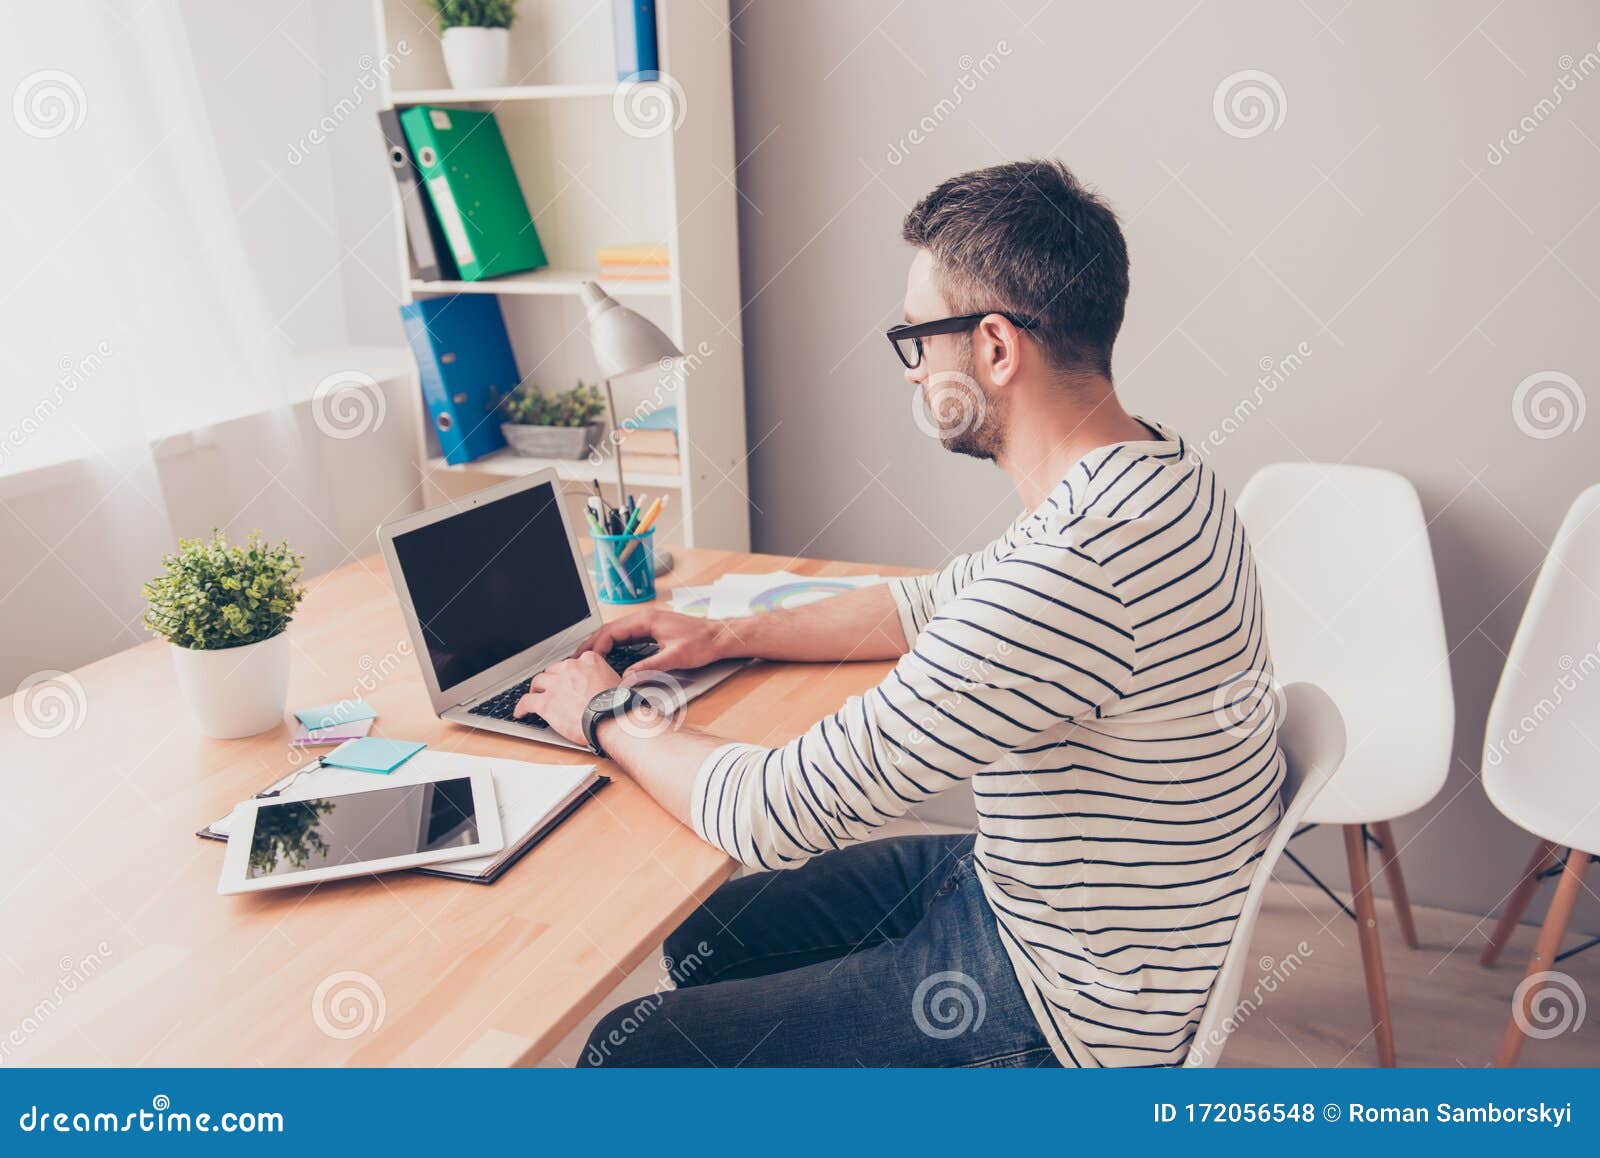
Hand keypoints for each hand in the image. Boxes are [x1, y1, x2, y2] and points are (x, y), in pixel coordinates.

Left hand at [513, 652, 620, 745]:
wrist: (611, 720)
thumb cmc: (617, 706)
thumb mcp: (616, 682)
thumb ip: (604, 677)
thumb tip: (604, 684)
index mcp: (588, 661)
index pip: (573, 662)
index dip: (569, 673)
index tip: (570, 679)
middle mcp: (570, 669)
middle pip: (554, 670)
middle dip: (552, 680)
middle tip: (553, 689)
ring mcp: (556, 685)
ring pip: (539, 681)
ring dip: (537, 689)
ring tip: (536, 696)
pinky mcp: (545, 703)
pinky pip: (527, 701)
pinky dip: (522, 707)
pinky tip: (520, 712)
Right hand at [576, 609, 730, 682]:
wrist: (719, 637)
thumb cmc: (702, 642)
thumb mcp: (675, 657)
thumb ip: (649, 667)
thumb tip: (626, 678)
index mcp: (646, 619)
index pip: (611, 631)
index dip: (596, 647)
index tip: (587, 662)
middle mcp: (644, 618)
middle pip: (608, 630)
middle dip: (590, 645)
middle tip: (574, 660)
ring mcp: (647, 624)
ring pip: (615, 633)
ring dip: (599, 645)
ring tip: (585, 660)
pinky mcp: (651, 631)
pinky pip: (625, 638)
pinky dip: (611, 646)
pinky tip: (605, 657)